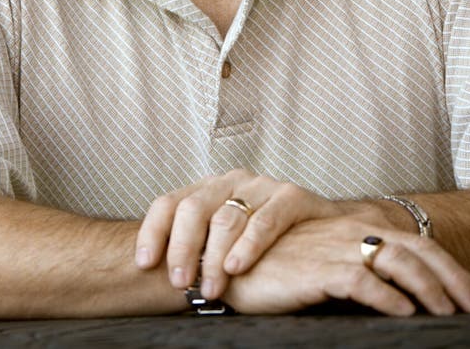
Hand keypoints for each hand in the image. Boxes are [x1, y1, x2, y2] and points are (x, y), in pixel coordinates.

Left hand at [135, 169, 339, 298]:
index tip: (145, 263)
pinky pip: (266, 220)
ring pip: (227, 217)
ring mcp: (261, 185)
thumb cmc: (265, 245)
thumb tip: (153, 275)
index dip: (153, 231)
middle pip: (193, 208)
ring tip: (210, 288)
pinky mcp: (291, 195)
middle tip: (180, 282)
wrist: (324, 234)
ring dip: (215, 256)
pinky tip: (237, 266)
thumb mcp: (222, 242)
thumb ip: (196, 247)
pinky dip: (249, 245)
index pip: (168, 203)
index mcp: (207, 189)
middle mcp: (230, 182)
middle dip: (183, 248)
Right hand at [223, 215, 469, 315]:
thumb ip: (356, 268)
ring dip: (429, 290)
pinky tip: (405, 313)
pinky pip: (362, 280)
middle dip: (451, 279)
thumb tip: (399, 297)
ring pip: (397, 261)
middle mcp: (349, 230)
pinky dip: (389, 298)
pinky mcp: (315, 268)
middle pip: (416, 248)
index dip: (447, 268)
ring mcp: (333, 246)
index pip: (414, 242)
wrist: (227, 263)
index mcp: (353, 227)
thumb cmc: (275, 267)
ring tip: (446, 314)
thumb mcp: (321, 262)